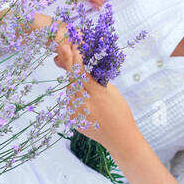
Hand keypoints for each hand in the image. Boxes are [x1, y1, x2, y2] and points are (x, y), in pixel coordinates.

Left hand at [53, 24, 139, 153]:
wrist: (120, 138)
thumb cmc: (120, 112)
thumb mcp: (112, 92)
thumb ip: (97, 81)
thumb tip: (84, 67)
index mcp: (97, 94)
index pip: (82, 72)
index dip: (76, 58)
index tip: (72, 45)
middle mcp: (84, 103)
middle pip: (71, 79)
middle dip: (68, 62)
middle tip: (63, 47)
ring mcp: (77, 113)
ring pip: (69, 90)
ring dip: (71, 79)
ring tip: (75, 72)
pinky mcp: (73, 120)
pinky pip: (70, 103)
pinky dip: (74, 95)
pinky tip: (81, 94)